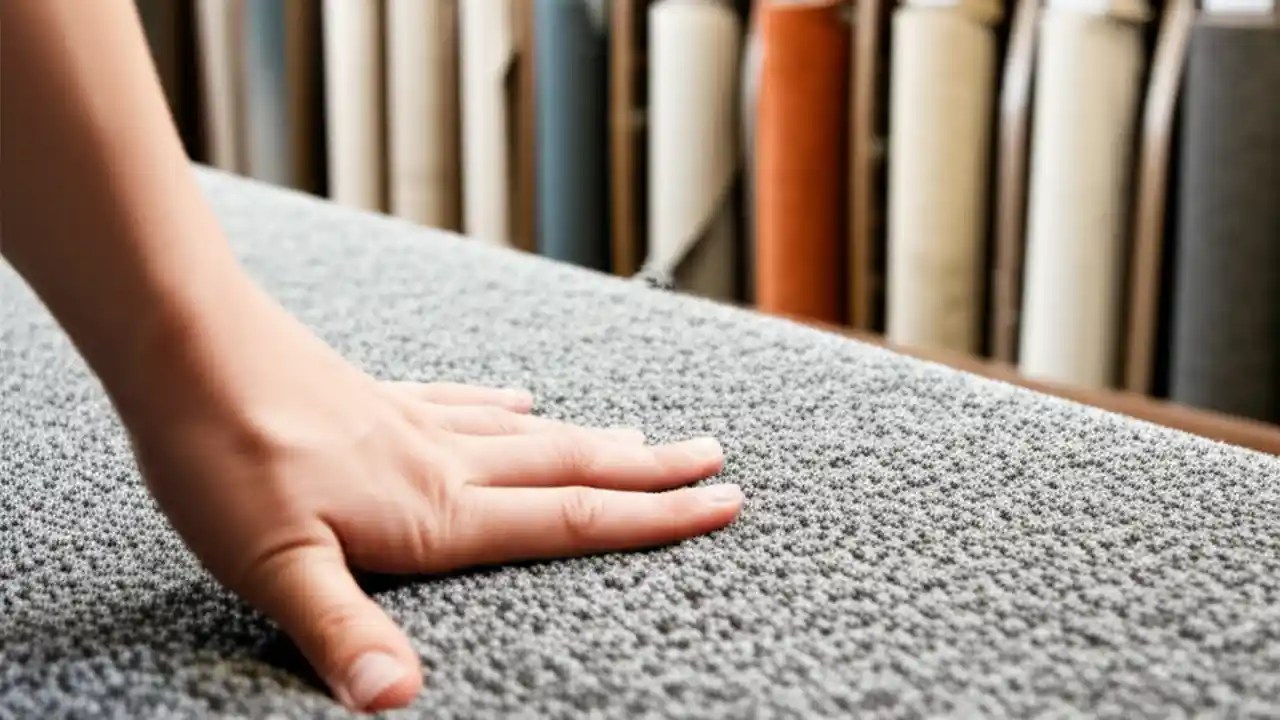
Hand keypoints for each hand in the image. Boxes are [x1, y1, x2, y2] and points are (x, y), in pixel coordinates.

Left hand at [124, 289, 742, 712]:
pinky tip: (517, 398)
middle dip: (649, 473)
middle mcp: (441, 463)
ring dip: (593, 440)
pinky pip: (459, 403)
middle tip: (715, 460)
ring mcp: (411, 424)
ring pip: (527, 436)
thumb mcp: (276, 567)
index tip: (720, 505)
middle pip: (570, 468)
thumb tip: (399, 704)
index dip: (651, 519)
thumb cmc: (225, 457)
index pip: (569, 520)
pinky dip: (501, 407)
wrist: (183, 346)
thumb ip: (345, 634)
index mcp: (437, 511)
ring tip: (641, 439)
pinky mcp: (376, 399)